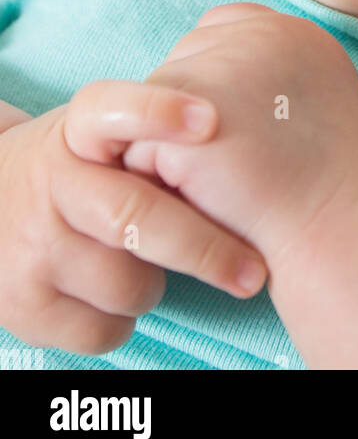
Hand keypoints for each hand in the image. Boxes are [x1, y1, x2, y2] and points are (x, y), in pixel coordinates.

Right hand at [0, 82, 268, 354]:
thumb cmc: (80, 170)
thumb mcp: (101, 137)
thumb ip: (152, 137)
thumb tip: (253, 131)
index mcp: (74, 132)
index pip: (109, 110)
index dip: (157, 112)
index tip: (212, 119)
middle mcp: (49, 185)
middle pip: (135, 217)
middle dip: (204, 247)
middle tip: (253, 270)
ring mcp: (31, 248)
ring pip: (128, 284)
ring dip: (155, 283)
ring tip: (145, 262)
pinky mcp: (23, 307)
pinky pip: (106, 329)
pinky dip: (125, 319)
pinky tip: (112, 293)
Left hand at [121, 3, 357, 269]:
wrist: (343, 230)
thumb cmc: (327, 186)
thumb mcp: (315, 104)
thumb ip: (266, 74)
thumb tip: (192, 84)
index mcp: (291, 31)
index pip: (217, 32)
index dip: (217, 88)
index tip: (244, 133)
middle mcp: (255, 36)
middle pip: (180, 66)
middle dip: (188, 118)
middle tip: (239, 165)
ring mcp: (219, 69)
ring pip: (151, 108)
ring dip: (171, 149)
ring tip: (224, 184)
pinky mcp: (182, 116)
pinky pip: (138, 151)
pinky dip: (160, 183)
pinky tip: (204, 201)